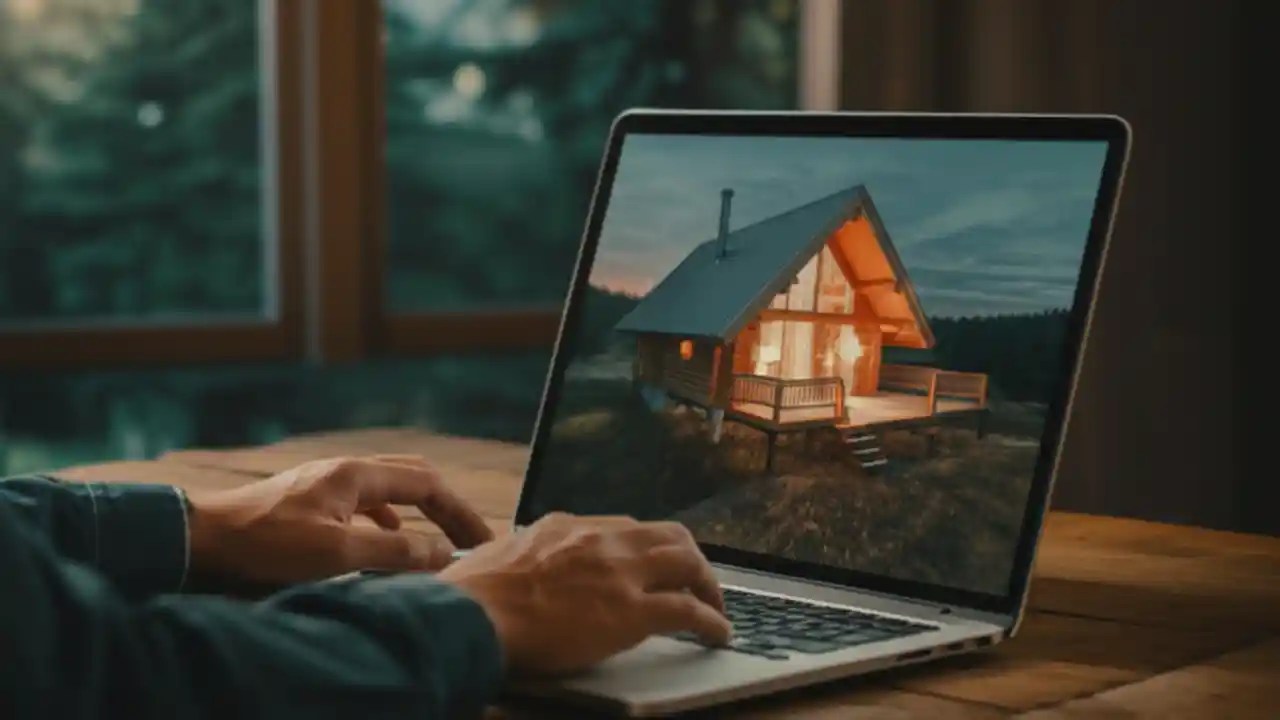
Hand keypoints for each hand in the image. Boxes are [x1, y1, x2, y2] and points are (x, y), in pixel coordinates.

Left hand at [186, 455, 492, 586]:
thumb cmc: (266, 545)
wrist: (201, 540)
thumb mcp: (338, 555)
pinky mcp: (308, 500)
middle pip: (413, 476)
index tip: (482, 541)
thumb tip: (443, 552)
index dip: (460, 514)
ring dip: (417, 514)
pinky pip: (363, 503)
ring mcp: (325, 482)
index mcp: (357, 475)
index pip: (429, 484)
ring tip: (433, 545)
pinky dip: (386, 522)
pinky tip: (381, 545)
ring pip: (388, 490)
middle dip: (445, 506)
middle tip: (468, 536)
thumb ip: (395, 554)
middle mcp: (345, 470)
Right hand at [438, 512, 730, 675]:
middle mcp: (601, 540)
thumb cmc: (472, 594)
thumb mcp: (501, 556)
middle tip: (694, 581)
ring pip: (687, 561)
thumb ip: (523, 556)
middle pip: (666, 535)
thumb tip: (517, 566)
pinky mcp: (631, 612)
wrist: (472, 614)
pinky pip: (688, 610)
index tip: (650, 564)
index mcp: (568, 527)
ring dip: (707, 584)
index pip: (623, 527)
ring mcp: (620, 573)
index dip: (644, 548)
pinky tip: (719, 634)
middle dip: (688, 557)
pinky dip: (711, 620)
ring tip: (714, 606)